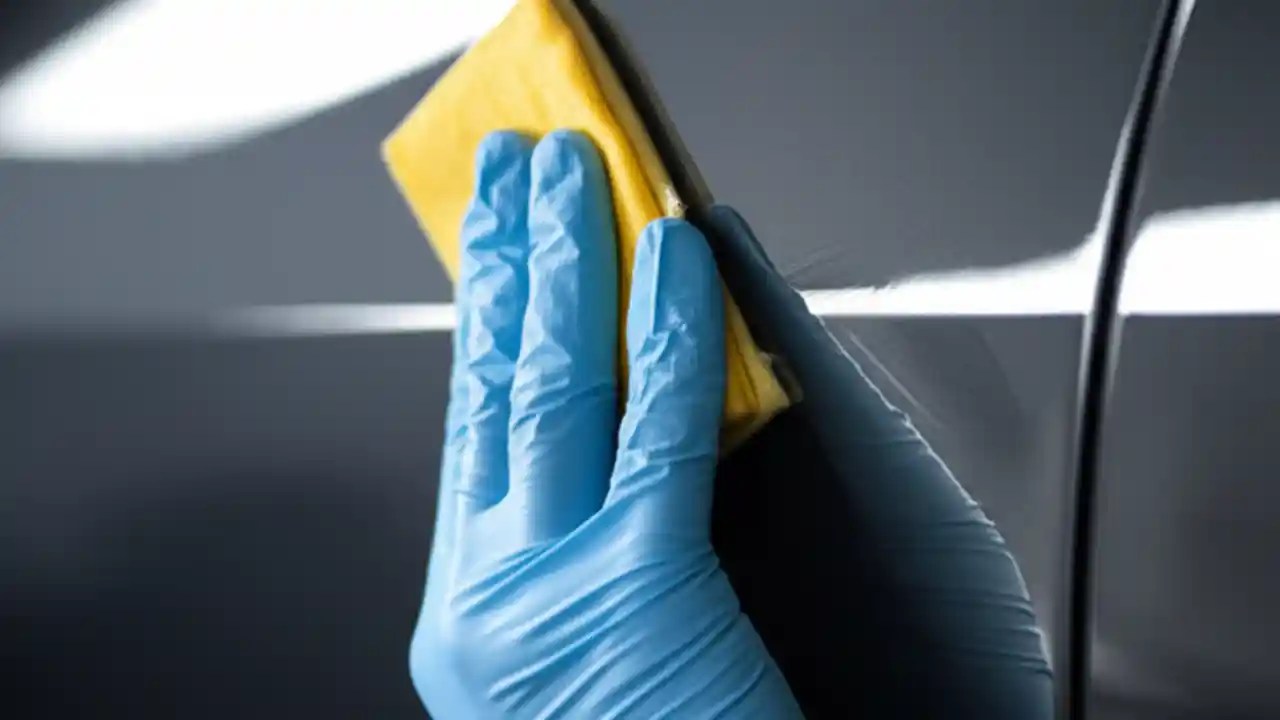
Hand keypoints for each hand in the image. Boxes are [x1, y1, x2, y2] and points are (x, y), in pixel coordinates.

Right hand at [409, 130, 802, 718]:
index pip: (476, 441)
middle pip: (491, 396)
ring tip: (574, 176)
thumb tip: (631, 408)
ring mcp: (546, 599)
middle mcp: (489, 607)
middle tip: (514, 175)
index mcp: (485, 623)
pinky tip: (672, 252)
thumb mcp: (615, 652)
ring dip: (566, 264)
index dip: (483, 332)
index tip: (492, 253)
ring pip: (549, 392)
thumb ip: (603, 538)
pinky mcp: (633, 593)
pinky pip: (654, 427)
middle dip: (502, 266)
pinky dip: (667, 328)